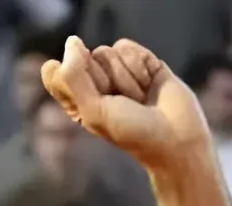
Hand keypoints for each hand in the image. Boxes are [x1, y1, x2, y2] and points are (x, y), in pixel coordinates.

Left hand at [42, 35, 208, 171]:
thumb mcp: (93, 111)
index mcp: (77, 98)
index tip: (93, 101)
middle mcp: (95, 83)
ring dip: (126, 79)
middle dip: (104, 81)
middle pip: (83, 58)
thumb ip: (74, 76)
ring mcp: (119, 70)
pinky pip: (128, 48)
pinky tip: (150, 86)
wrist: (176, 138)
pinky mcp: (141, 61)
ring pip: (108, 51)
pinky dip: (139, 68)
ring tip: (140, 99)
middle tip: (123, 104)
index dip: (73, 80)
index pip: (55, 71)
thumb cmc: (132, 133)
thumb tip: (72, 41)